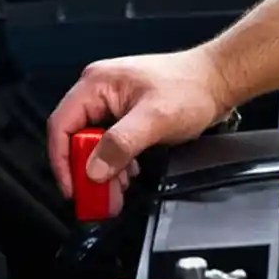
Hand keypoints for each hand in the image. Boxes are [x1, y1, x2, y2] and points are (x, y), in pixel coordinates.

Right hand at [47, 48, 234, 196]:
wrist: (217, 81)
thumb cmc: (191, 87)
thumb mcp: (155, 119)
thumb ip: (121, 144)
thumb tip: (95, 168)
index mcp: (96, 84)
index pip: (62, 125)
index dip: (62, 160)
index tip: (73, 187)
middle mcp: (99, 92)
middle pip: (75, 138)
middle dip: (86, 171)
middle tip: (97, 198)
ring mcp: (112, 104)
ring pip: (93, 145)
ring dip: (103, 171)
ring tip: (115, 194)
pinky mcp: (125, 115)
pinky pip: (109, 144)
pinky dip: (116, 164)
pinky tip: (127, 176)